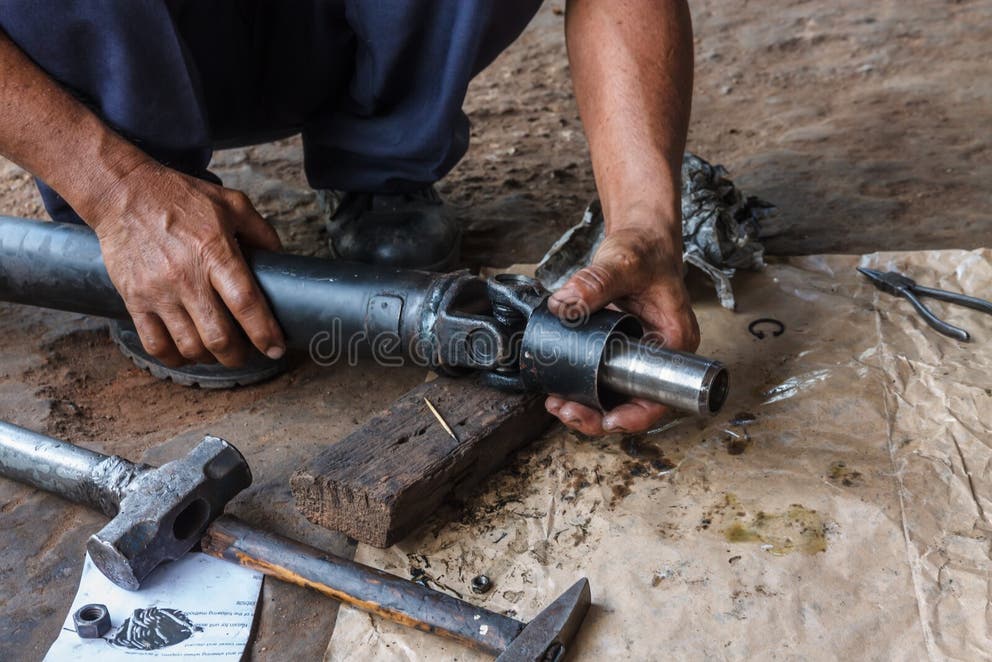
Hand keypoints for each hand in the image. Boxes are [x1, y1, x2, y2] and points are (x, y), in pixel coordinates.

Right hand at [87, 161, 285, 366]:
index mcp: (215, 251)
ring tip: (218, 352)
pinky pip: (155, 344)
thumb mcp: (231, 203)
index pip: (245, 303)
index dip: (264, 332)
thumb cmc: (179, 197)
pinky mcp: (134, 299)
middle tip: (246, 352)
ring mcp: (157, 291)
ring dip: (209, 358)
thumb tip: (280, 258)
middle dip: (238, 355)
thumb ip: (260, 231)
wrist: (122, 192)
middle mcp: (186, 276)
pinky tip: (186, 352)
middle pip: (218, 336)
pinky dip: (174, 357)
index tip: (276, 348)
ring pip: (189, 346)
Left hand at [545, 226, 699, 434]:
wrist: (638, 237)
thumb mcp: (623, 263)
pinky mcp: (618, 349)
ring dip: (586, 405)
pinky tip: (558, 388)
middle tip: (566, 411)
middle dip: (600, 416)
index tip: (608, 420)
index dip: (636, 416)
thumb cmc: (645, 249)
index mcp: (675, 341)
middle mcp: (659, 354)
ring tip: (557, 404)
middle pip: (634, 402)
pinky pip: (601, 377)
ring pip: (615, 394)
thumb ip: (595, 282)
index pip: (662, 394)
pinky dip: (580, 386)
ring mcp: (638, 353)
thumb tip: (564, 304)